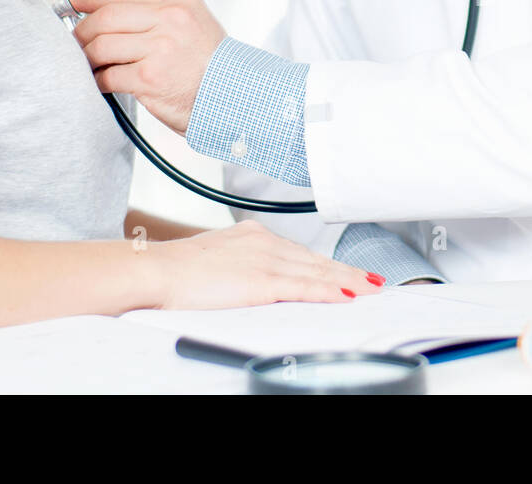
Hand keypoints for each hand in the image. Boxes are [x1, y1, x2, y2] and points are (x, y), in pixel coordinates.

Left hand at [68, 0, 224, 135]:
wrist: (233, 98)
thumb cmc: (210, 64)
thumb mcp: (194, 22)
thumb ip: (158, 11)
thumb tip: (106, 8)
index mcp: (180, 0)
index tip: (74, 1)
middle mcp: (171, 19)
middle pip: (106, 17)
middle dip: (83, 30)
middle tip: (76, 41)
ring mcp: (161, 48)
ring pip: (102, 46)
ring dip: (87, 57)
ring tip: (89, 64)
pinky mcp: (150, 78)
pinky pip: (109, 75)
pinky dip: (98, 80)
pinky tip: (101, 83)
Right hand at [150, 221, 383, 309]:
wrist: (157, 270)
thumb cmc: (177, 271)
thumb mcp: (217, 259)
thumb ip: (241, 265)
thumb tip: (253, 279)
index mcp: (253, 235)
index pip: (300, 252)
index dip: (328, 264)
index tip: (348, 271)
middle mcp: (264, 242)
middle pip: (316, 260)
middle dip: (347, 272)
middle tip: (374, 280)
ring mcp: (265, 260)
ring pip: (317, 271)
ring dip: (348, 281)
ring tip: (371, 288)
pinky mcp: (261, 280)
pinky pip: (304, 286)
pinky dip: (329, 291)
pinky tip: (346, 296)